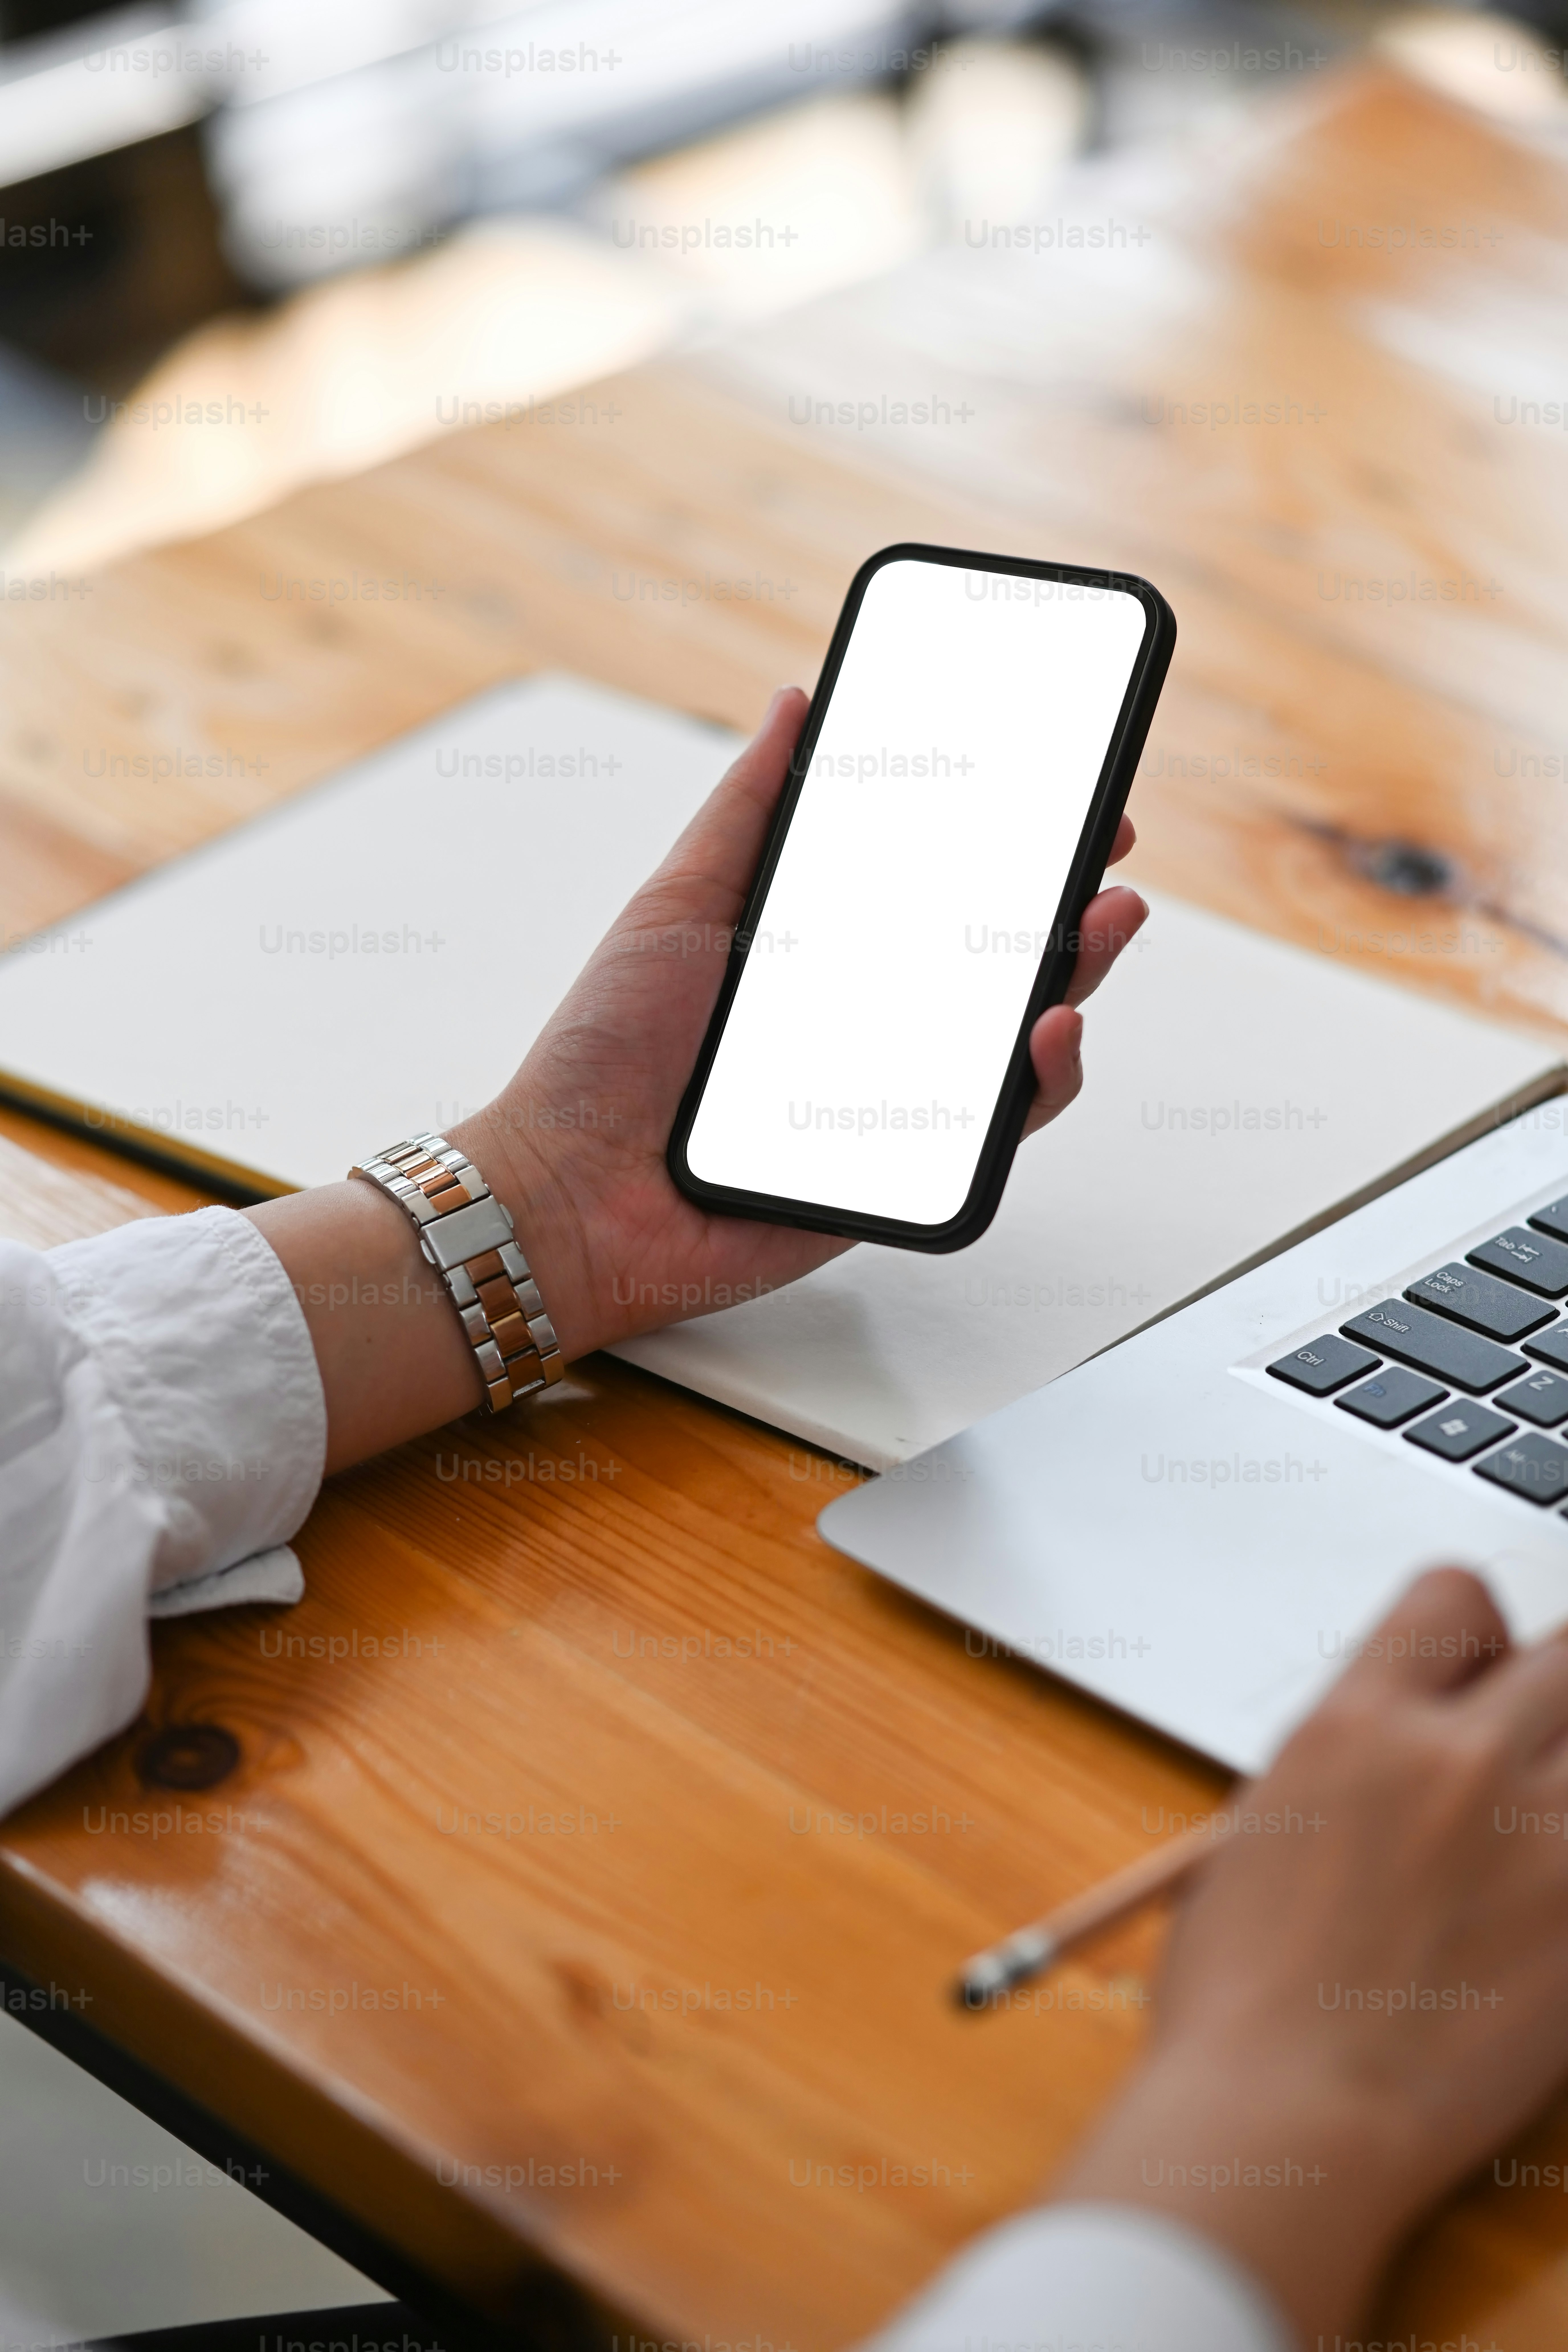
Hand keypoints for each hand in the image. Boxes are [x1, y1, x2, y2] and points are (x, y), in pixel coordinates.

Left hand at [456, 684, 1146, 1359]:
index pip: (943, 894)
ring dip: (1078, 975)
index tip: (1062, 795)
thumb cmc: (605, 1053)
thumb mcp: (676, 903)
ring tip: (1102, 923)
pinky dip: (1038, 1080)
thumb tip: (796, 704)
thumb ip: (746, 812)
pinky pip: (998, 1130)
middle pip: (999, 961)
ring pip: (1018, 1041)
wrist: (570, 1189)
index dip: (1009, 847)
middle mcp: (872, 1024)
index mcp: (828, 958)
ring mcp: (894, 1099)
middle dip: (1069, 900)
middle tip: (1105, 848)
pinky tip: (1048, 1029)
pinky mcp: (901, 1173)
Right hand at [1056, 1569, 1567, 2343]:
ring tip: (1544, 1823)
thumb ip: (1346, 1773)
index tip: (1473, 1673)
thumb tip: (1390, 1761)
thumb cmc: (1243, 1999)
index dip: (1471, 1632)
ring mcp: (1541, 1843)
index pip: (1451, 1598)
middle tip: (1535, 1744)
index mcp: (1359, 1726)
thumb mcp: (1264, 1833)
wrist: (1287, 2116)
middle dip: (1556, 1687)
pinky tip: (1550, 1905)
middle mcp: (1458, 1761)